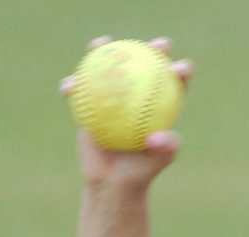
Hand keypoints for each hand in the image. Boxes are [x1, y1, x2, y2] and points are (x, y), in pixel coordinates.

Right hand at [59, 35, 193, 189]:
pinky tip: (69, 86)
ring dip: (102, 50)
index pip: (174, 85)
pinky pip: (80, 90)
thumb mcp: (159, 161)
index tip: (178, 68)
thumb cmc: (141, 171)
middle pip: (144, 65)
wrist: (114, 181)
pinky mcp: (91, 103)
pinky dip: (73, 86)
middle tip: (151, 46)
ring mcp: (113, 96)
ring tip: (100, 44)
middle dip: (151, 49)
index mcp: (159, 105)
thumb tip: (155, 137)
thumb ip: (166, 147)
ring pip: (108, 68)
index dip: (179, 72)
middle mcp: (137, 95)